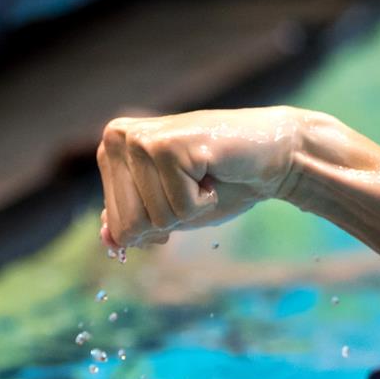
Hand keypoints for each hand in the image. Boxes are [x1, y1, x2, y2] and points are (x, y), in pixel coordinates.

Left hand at [95, 106, 320, 249]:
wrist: (272, 157)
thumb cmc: (220, 184)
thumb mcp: (168, 212)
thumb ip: (133, 223)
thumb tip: (106, 240)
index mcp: (110, 152)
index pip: (117, 227)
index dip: (156, 227)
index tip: (179, 194)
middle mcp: (118, 139)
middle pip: (129, 226)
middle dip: (170, 219)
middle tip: (193, 186)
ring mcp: (142, 140)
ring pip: (154, 220)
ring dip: (189, 209)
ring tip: (203, 177)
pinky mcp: (168, 146)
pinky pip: (180, 209)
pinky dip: (205, 201)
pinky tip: (213, 171)